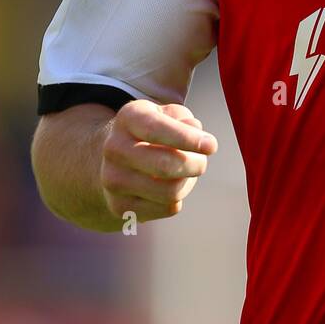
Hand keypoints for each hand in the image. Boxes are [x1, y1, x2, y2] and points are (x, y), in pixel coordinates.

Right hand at [99, 100, 217, 223]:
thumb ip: (184, 119)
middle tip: (202, 161)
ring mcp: (113, 180)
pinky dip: (178, 199)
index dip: (187, 139)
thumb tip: (196, 133)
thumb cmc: (152, 133)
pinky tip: (168, 188)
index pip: (156, 130)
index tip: (211, 146)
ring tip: (186, 174)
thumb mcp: (167, 115)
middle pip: (164, 166)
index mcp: (128, 118)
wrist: (115, 161)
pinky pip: (168, 208)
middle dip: (195, 164)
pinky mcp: (120, 207)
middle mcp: (115, 148)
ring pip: (170, 192)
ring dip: (188, 183)